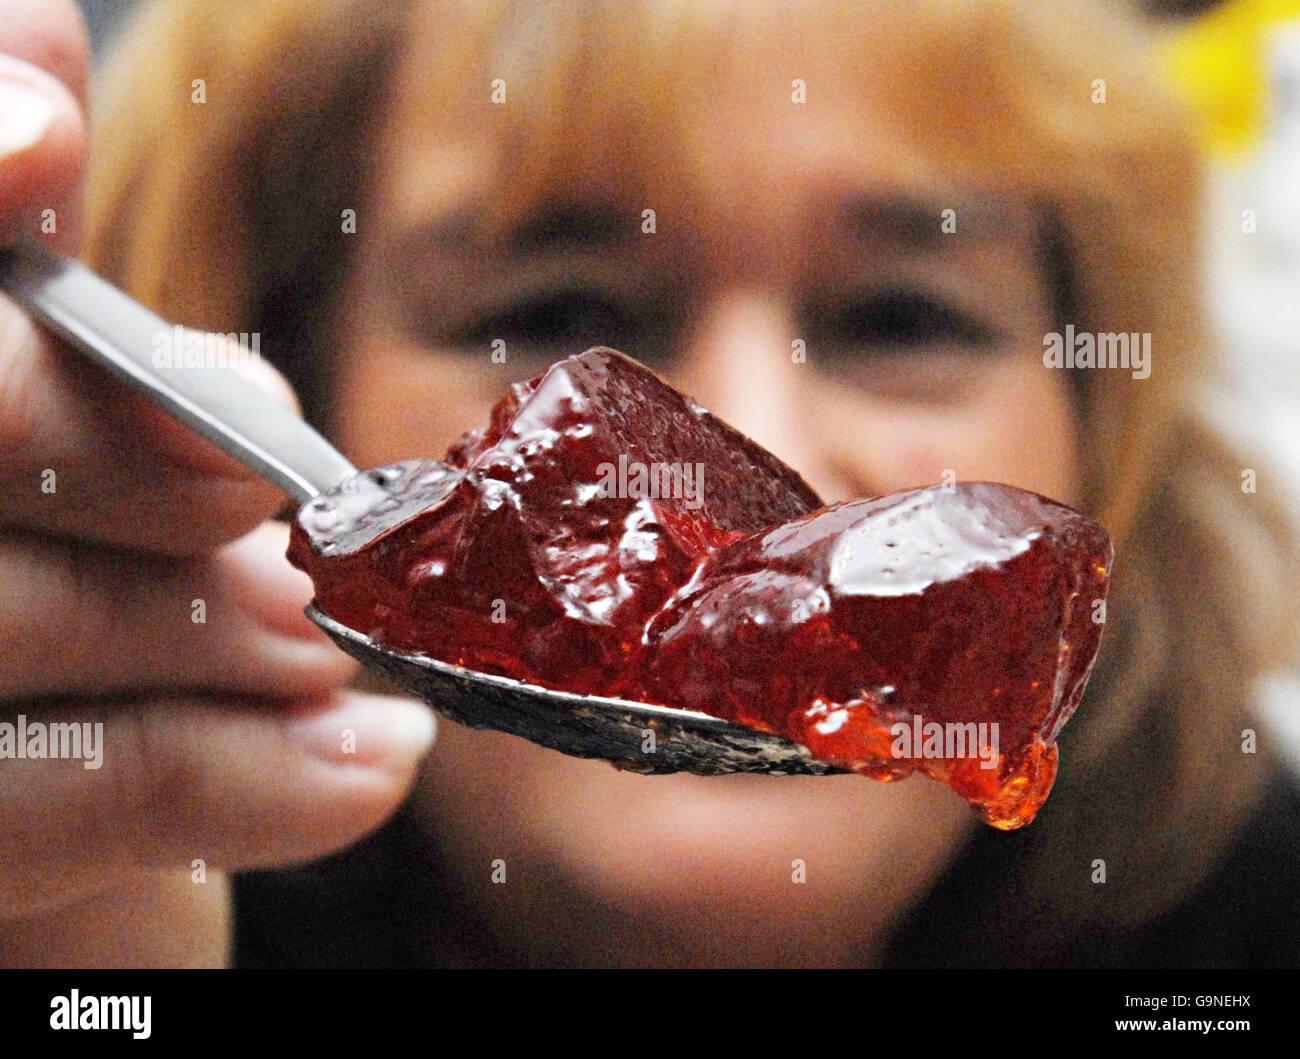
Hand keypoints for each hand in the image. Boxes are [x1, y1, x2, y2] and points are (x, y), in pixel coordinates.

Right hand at [0, 0, 434, 966]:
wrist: (57, 897)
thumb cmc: (60, 657)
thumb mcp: (64, 483)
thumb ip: (53, 315)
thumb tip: (26, 40)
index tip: (45, 138)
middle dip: (127, 434)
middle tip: (275, 490)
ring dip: (202, 624)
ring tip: (326, 653)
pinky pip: (64, 805)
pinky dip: (252, 776)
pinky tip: (367, 761)